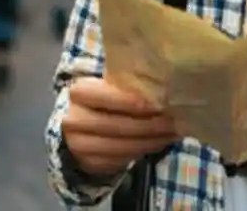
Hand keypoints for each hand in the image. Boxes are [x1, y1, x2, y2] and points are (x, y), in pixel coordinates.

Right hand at [61, 77, 179, 176]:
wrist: (80, 125)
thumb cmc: (103, 100)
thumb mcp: (108, 86)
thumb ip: (126, 85)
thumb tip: (160, 84)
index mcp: (79, 93)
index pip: (105, 97)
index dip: (132, 102)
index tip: (158, 103)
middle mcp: (74, 120)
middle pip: (115, 125)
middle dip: (148, 125)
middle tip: (172, 122)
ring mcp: (79, 144)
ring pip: (120, 146)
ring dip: (149, 142)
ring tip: (170, 134)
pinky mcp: (89, 163)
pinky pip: (120, 161)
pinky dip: (142, 153)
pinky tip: (156, 144)